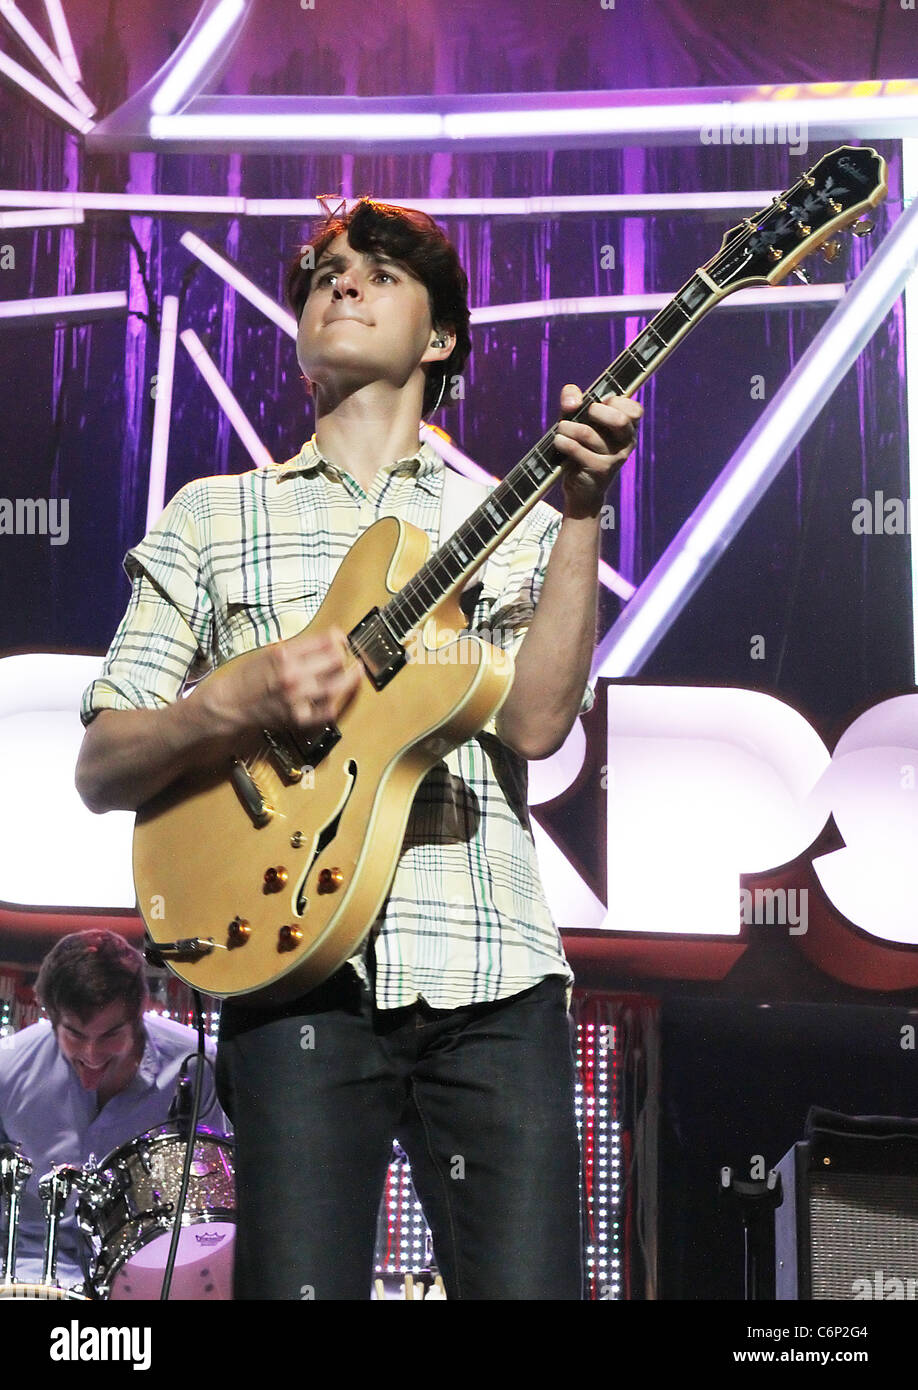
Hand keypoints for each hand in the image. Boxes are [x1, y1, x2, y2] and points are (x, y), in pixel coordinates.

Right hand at [196, 627, 362, 739]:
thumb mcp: (269, 652)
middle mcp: (293, 676)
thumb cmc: (247, 677)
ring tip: (356, 672)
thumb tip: (326, 640)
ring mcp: (297, 698)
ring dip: (350, 677)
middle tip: (348, 654)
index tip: (341, 638)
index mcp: (284, 655)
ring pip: (336, 685)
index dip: (337, 638)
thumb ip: (298, 647)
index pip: (323, 642)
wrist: (230, 704)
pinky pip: (327, 711)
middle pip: (334, 661)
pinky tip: (342, 694)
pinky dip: (338, 702)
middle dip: (344, 655)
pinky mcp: (298, 717)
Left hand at [553, 384, 641, 518]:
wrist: (582, 490)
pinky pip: (576, 449)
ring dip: (568, 427)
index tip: (598, 404)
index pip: (635, 410)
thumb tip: (572, 401)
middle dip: (595, 411)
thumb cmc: (581, 448)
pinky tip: (559, 442)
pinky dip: (562, 442)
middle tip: (582, 414)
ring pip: (588, 433)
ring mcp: (615, 458)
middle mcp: (626, 443)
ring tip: (561, 430)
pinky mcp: (599, 471)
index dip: (615, 402)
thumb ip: (573, 401)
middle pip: (620, 420)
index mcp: (627, 429)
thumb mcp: (577, 420)